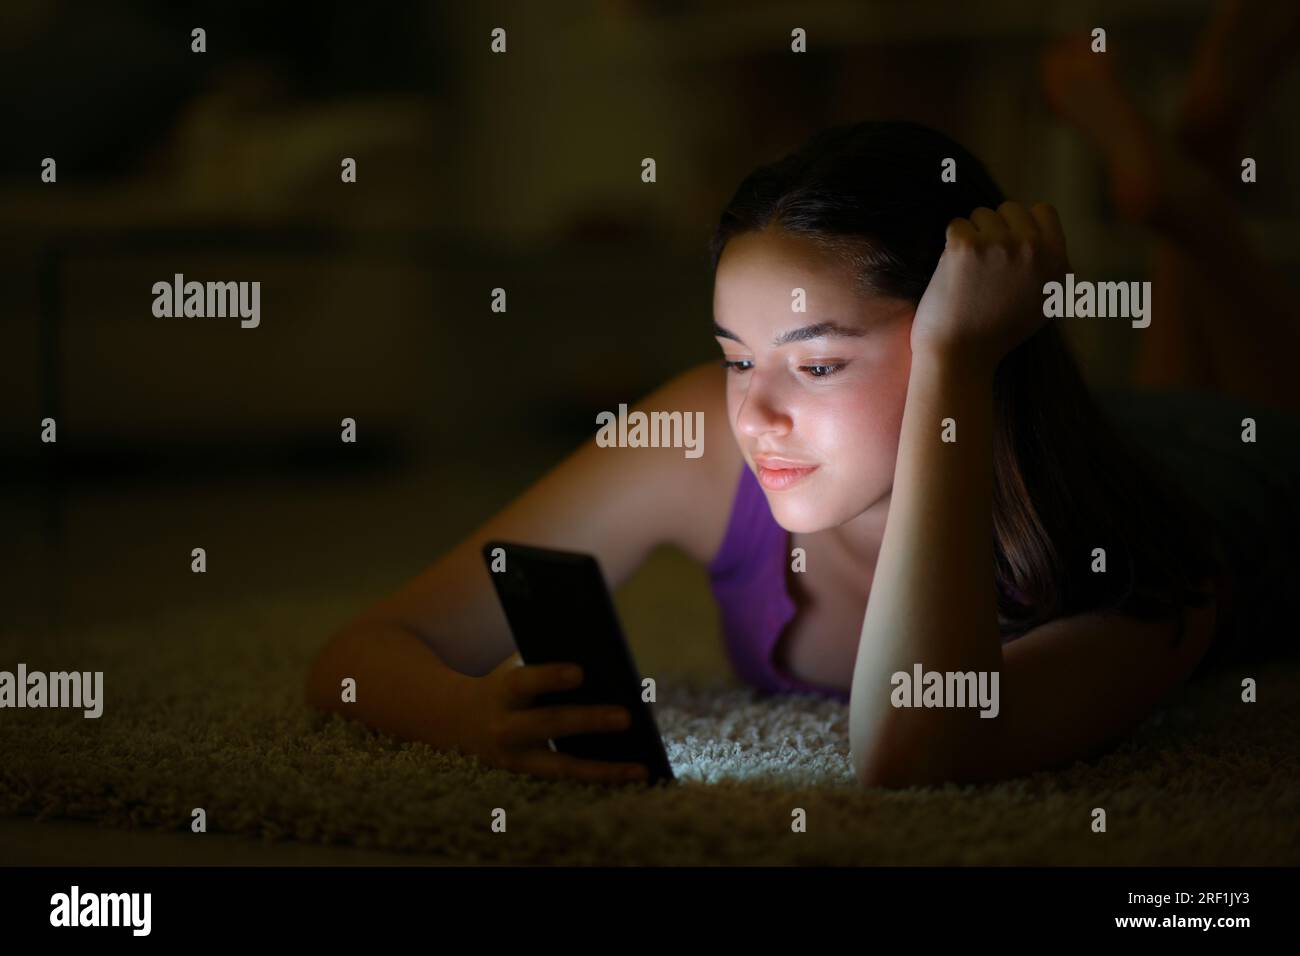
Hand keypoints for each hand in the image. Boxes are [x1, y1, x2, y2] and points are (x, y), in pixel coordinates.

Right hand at [459, 653, 649, 783]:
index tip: (580, 672)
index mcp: (502, 693)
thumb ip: (545, 669)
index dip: (550, 678)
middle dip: (588, 721)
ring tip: (639, 769)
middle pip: (549, 724)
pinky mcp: (526, 779)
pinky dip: (598, 780)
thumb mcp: (512, 672)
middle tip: (626, 717)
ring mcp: (515, 760)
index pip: (525, 682)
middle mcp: (506, 729)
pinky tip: (629, 777)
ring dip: (603, 771)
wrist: (454, 722)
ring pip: (561, 768)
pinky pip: (566, 782)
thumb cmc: (501, 687)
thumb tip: (604, 667)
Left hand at [910, 201, 1068, 369]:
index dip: (1022, 224)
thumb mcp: (1045, 304)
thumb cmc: (998, 334)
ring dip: (971, 236)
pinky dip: (950, 245)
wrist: (961, 355)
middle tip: (983, 264)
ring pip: (981, 215)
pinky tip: (953, 272)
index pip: (1043, 211)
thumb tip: (1049, 243)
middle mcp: (1032, 248)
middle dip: (994, 228)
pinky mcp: (966, 246)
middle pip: (1010, 209)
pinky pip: (956, 225)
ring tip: (969, 272)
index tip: (1008, 245)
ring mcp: (999, 244)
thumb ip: (1053, 270)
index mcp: (1057, 259)